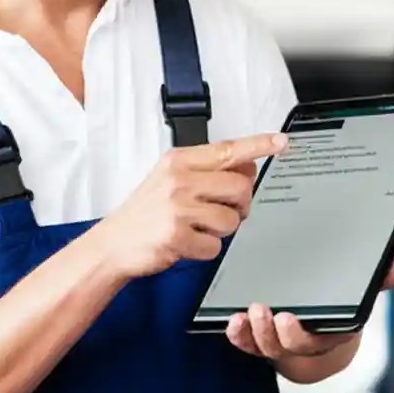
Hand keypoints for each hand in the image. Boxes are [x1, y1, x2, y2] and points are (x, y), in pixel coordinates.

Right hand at [96, 132, 287, 279]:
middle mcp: (179, 180)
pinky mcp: (177, 236)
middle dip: (240, 204)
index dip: (258, 145)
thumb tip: (245, 167)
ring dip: (221, 231)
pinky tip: (187, 244)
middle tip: (224, 211)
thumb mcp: (168, 179)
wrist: (113, 244)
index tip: (280, 141)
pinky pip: (215, 247)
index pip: (228, 149)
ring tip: (197, 229)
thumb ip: (204, 171)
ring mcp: (177, 208)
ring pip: (232, 220)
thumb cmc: (144, 213)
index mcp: (178, 161)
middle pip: (240, 187)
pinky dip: (205, 251)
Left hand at [225, 259, 393, 358]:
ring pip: (267, 347)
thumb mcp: (359, 290)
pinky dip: (240, 336)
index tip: (290, 318)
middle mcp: (306, 342)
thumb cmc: (340, 302)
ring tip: (249, 311)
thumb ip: (377, 279)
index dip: (302, 333)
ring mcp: (282, 343)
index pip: (321, 340)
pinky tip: (233, 320)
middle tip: (265, 310)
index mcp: (332, 331)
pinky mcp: (262, 340)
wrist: (324, 326)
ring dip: (255, 332)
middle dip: (276, 333)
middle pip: (291, 346)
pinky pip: (249, 344)